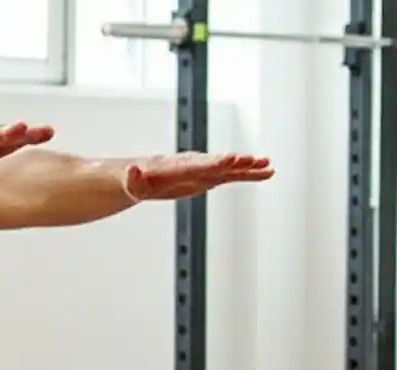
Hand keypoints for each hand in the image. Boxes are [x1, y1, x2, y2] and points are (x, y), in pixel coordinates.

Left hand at [124, 152, 274, 199]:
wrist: (138, 176)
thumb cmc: (133, 182)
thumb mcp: (130, 184)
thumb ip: (133, 180)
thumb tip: (130, 171)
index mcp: (174, 167)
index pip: (196, 164)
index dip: (214, 162)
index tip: (231, 159)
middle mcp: (192, 164)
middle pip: (215, 163)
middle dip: (233, 162)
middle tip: (253, 159)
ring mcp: (202, 170)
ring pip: (228, 168)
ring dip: (246, 167)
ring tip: (267, 165)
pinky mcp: (207, 176)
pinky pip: (231, 175)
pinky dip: (247, 174)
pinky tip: (266, 173)